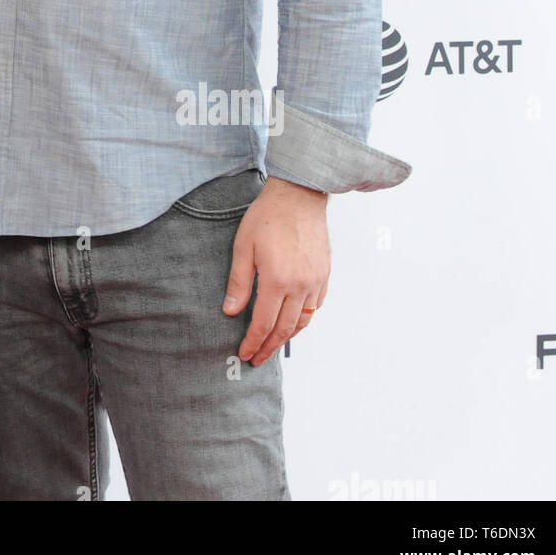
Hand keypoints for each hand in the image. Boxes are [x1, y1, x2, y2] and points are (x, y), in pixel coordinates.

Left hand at [222, 175, 329, 365]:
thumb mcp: (243, 247)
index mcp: (277, 280)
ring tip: (274, 345)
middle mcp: (300, 286)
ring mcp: (315, 281)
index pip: (264, 323)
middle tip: (258, 358)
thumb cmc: (267, 217)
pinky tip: (294, 321)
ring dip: (288, 337)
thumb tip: (231, 311)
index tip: (245, 353)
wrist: (298, 196)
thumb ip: (239, 282)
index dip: (254, 342)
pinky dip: (304, 319)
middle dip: (269, 346)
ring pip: (303, 321)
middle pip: (285, 328)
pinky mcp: (324, 274)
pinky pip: (316, 306)